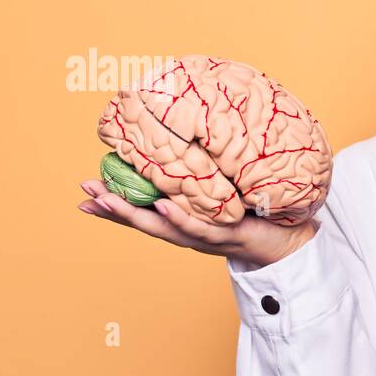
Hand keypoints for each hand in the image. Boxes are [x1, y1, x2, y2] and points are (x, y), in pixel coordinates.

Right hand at [77, 179, 316, 267]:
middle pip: (142, 222)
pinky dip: (178, 217)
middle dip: (111, 210)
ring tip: (107, 200)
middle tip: (83, 196)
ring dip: (133, 215)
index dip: (112, 204)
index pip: (141, 212)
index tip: (83, 192)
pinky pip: (198, 227)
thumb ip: (204, 172)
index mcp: (183, 220)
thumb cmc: (256, 211)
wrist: (291, 238)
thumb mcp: (224, 189)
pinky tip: (160, 205)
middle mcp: (188, 231)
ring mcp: (205, 235)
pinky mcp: (226, 236)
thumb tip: (187, 137)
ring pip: (162, 227)